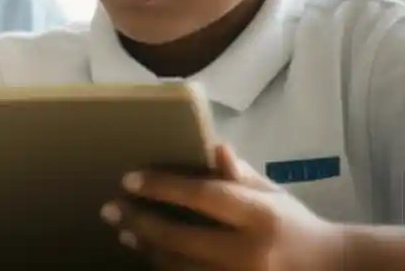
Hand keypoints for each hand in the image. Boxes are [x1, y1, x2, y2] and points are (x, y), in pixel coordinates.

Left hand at [100, 143, 344, 269]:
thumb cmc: (294, 224)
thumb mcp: (272, 194)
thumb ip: (238, 174)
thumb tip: (213, 145)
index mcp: (260, 216)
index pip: (203, 195)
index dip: (163, 186)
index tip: (128, 179)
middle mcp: (249, 252)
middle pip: (181, 238)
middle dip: (141, 222)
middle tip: (110, 209)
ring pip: (181, 268)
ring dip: (148, 249)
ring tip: (125, 232)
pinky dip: (168, 269)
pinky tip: (151, 257)